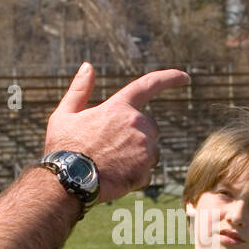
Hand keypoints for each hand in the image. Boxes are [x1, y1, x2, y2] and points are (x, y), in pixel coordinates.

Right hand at [44, 62, 188, 201]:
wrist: (68, 181)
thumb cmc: (63, 148)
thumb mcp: (65, 114)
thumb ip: (80, 89)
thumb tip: (88, 66)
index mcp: (119, 107)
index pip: (149, 85)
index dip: (169, 78)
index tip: (185, 77)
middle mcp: (137, 123)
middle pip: (150, 127)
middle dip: (137, 136)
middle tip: (111, 149)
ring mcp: (144, 147)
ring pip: (150, 151)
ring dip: (137, 157)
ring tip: (110, 165)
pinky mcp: (146, 169)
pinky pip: (146, 172)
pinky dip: (134, 176)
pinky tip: (114, 177)